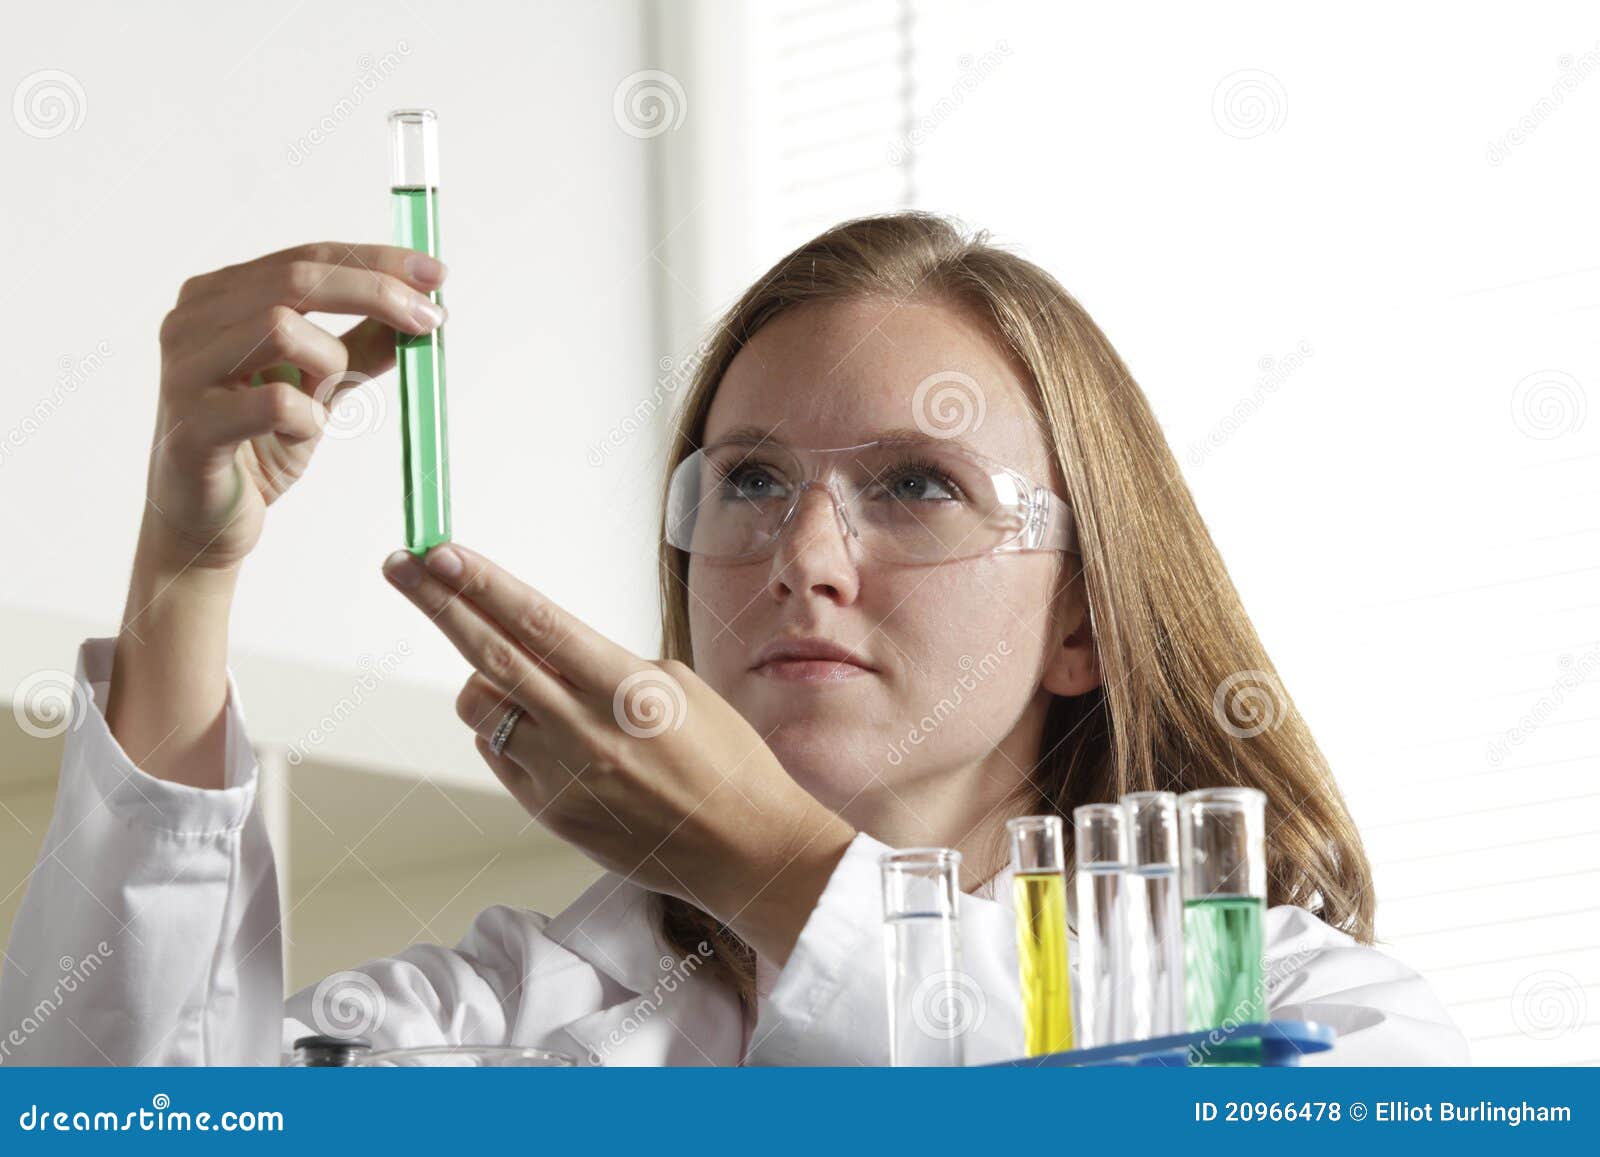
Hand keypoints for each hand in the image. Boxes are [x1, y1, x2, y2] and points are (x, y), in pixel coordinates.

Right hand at [142, 241, 447, 575]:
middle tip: (430, 320)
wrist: (205, 522)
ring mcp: (183, 371)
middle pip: (297, 278)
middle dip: (377, 293)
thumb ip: (361, 346)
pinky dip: (308, 419)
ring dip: (331, 364)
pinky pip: (276, 403)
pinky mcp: (192, 426)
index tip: (436, 274)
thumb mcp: (320, 387)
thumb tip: (421, 310)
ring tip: (324, 400)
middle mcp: (191, 322)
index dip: (377, 261)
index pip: (307, 258)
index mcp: (218, 298)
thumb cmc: (258, 446)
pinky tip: (298, 436)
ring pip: (281, 328)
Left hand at [381, 542, 857, 965]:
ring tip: (519, 678)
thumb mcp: (677, 687)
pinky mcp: (548, 812)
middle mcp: (583, 730)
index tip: (440, 552)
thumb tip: (543, 646)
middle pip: (488, 654)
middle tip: (402, 566)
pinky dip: (504, 730)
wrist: (744, 847)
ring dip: (483, 678)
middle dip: (438, 602)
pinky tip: (542, 728)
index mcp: (624, 687)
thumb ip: (604, 664)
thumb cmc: (724, 760)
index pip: (535, 622)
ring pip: (480, 708)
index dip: (482, 584)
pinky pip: (498, 754)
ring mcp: (560, 775)